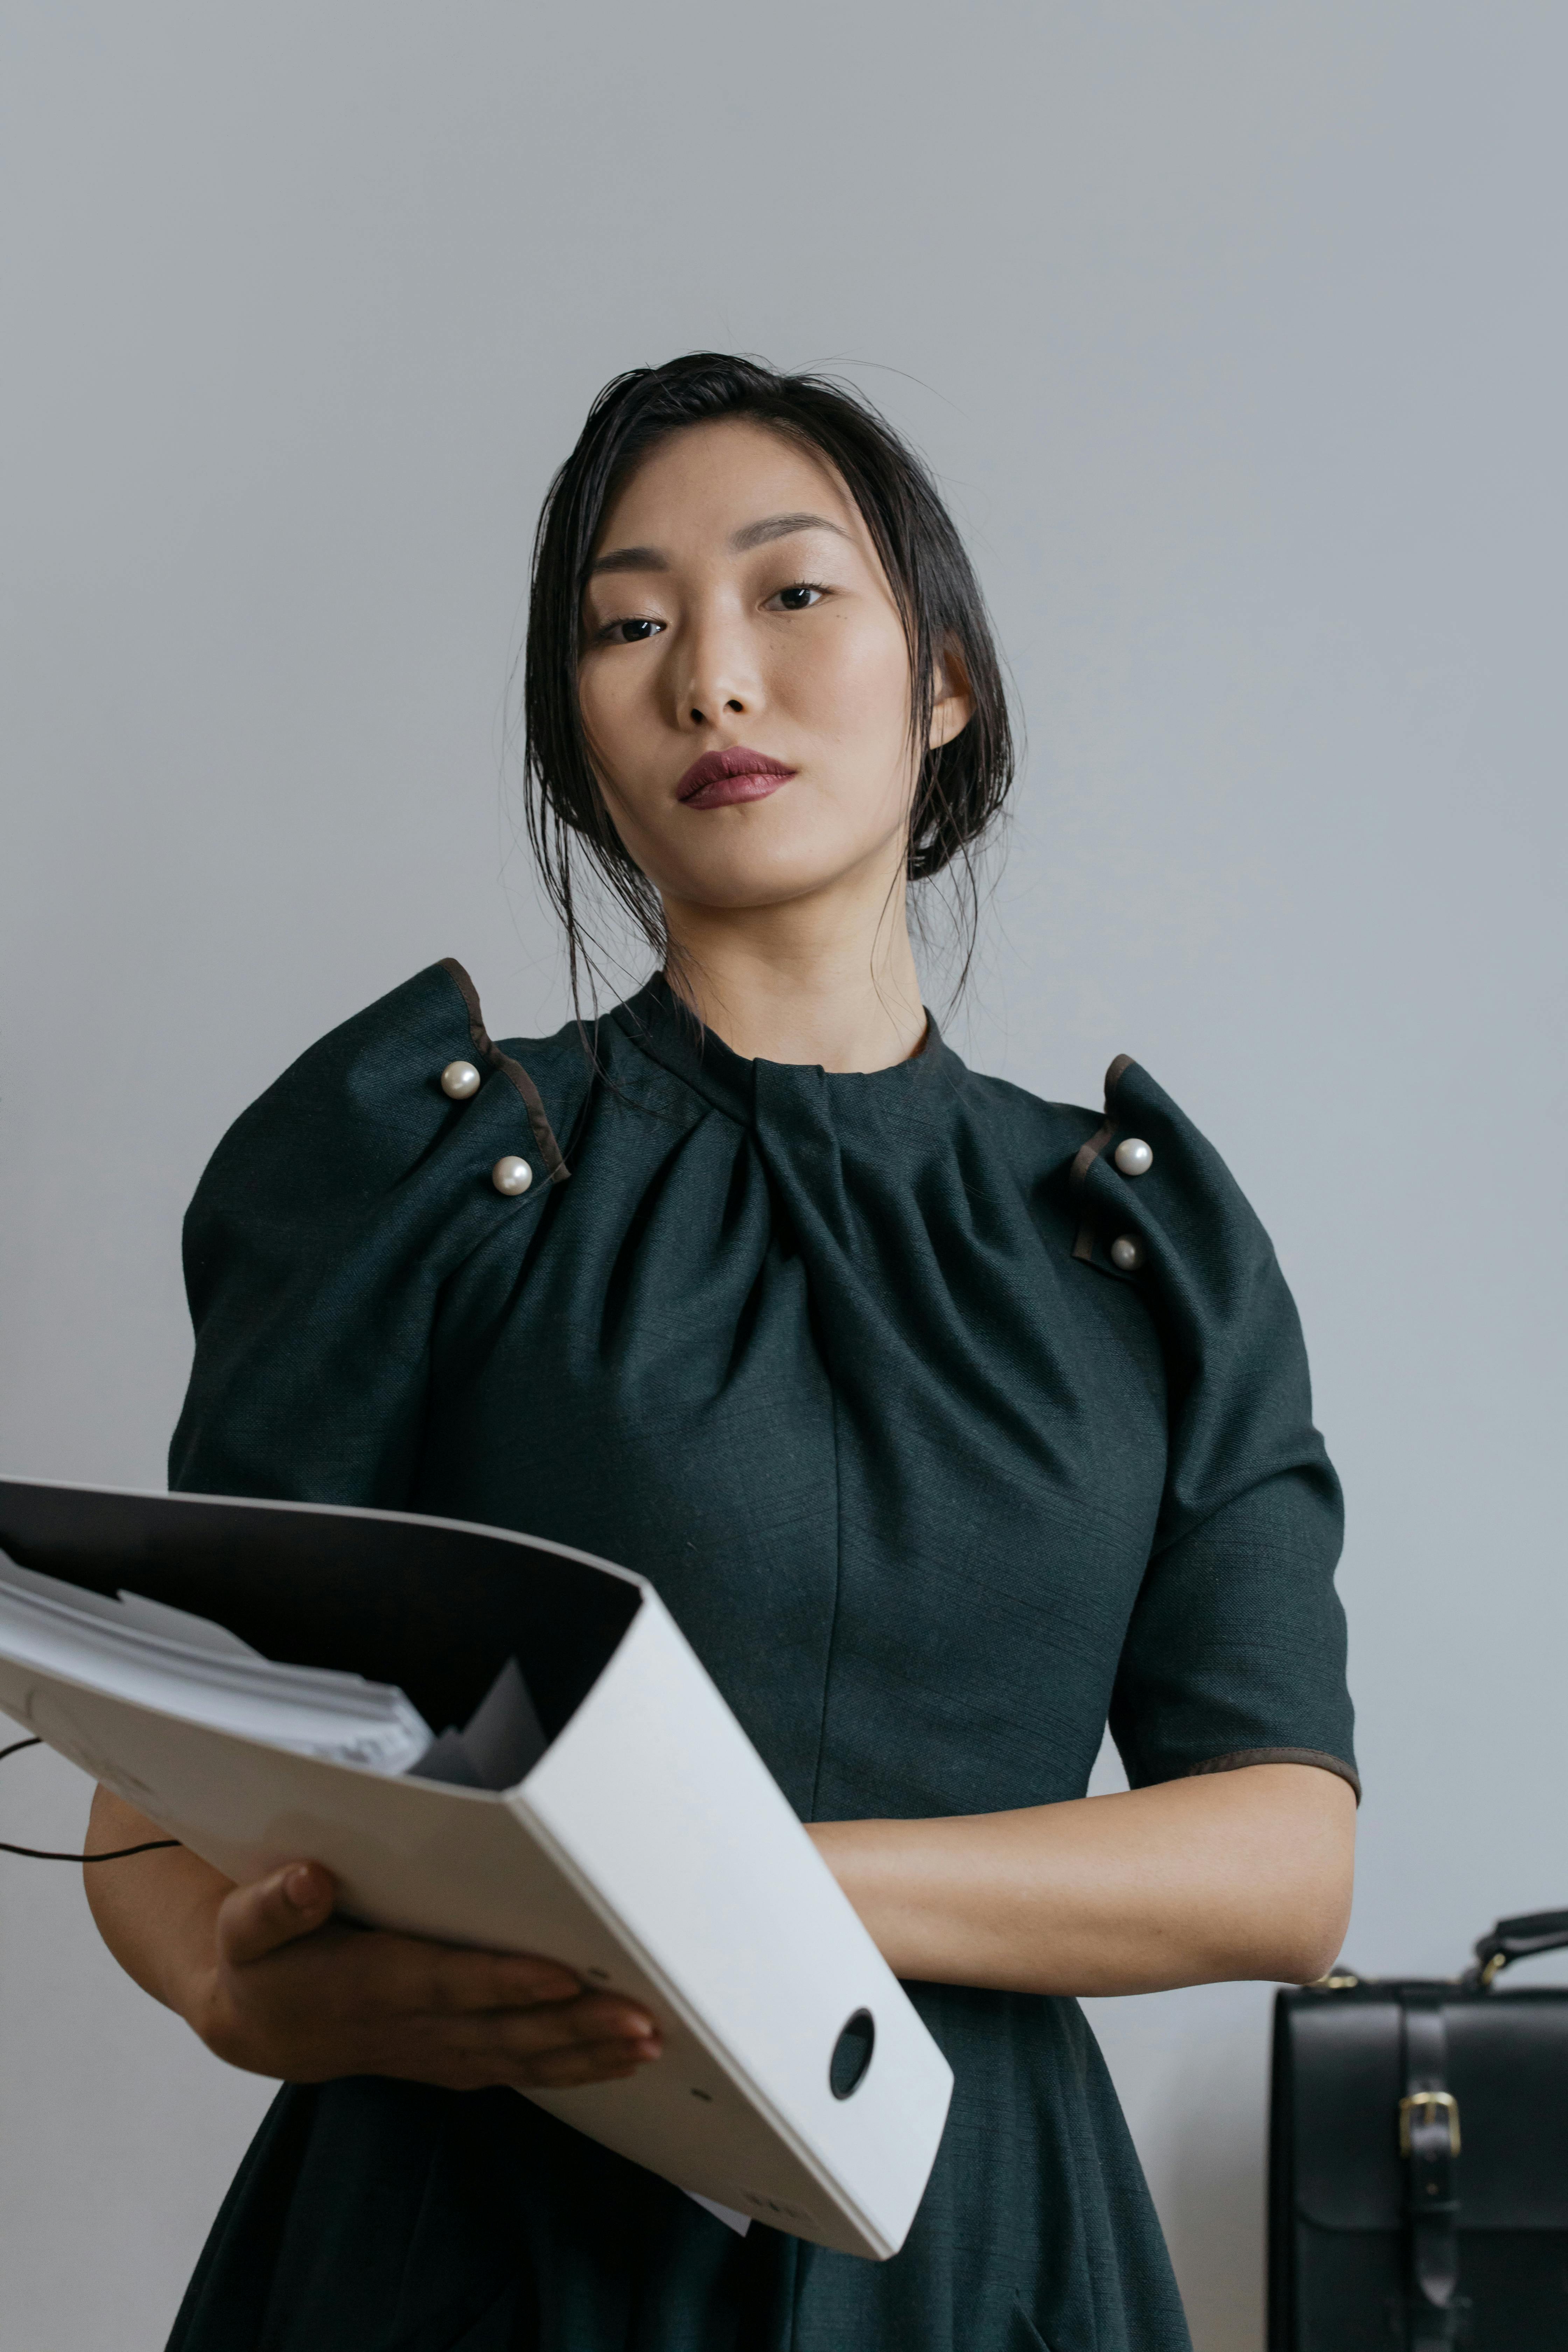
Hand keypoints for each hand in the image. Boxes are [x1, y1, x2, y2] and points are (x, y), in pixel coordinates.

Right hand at [183, 1860, 662, 2090]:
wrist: (257, 2022)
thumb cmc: (262, 1964)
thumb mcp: (243, 1927)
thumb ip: (274, 1905)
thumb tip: (308, 1879)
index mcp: (370, 1983)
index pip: (449, 1981)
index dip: (504, 1982)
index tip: (560, 1975)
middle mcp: (413, 2024)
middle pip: (504, 2028)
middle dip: (575, 2026)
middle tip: (640, 2019)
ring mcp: (438, 2048)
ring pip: (523, 2056)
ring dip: (588, 2053)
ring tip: (648, 2041)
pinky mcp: (452, 2059)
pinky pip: (520, 2070)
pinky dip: (572, 2069)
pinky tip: (618, 2062)